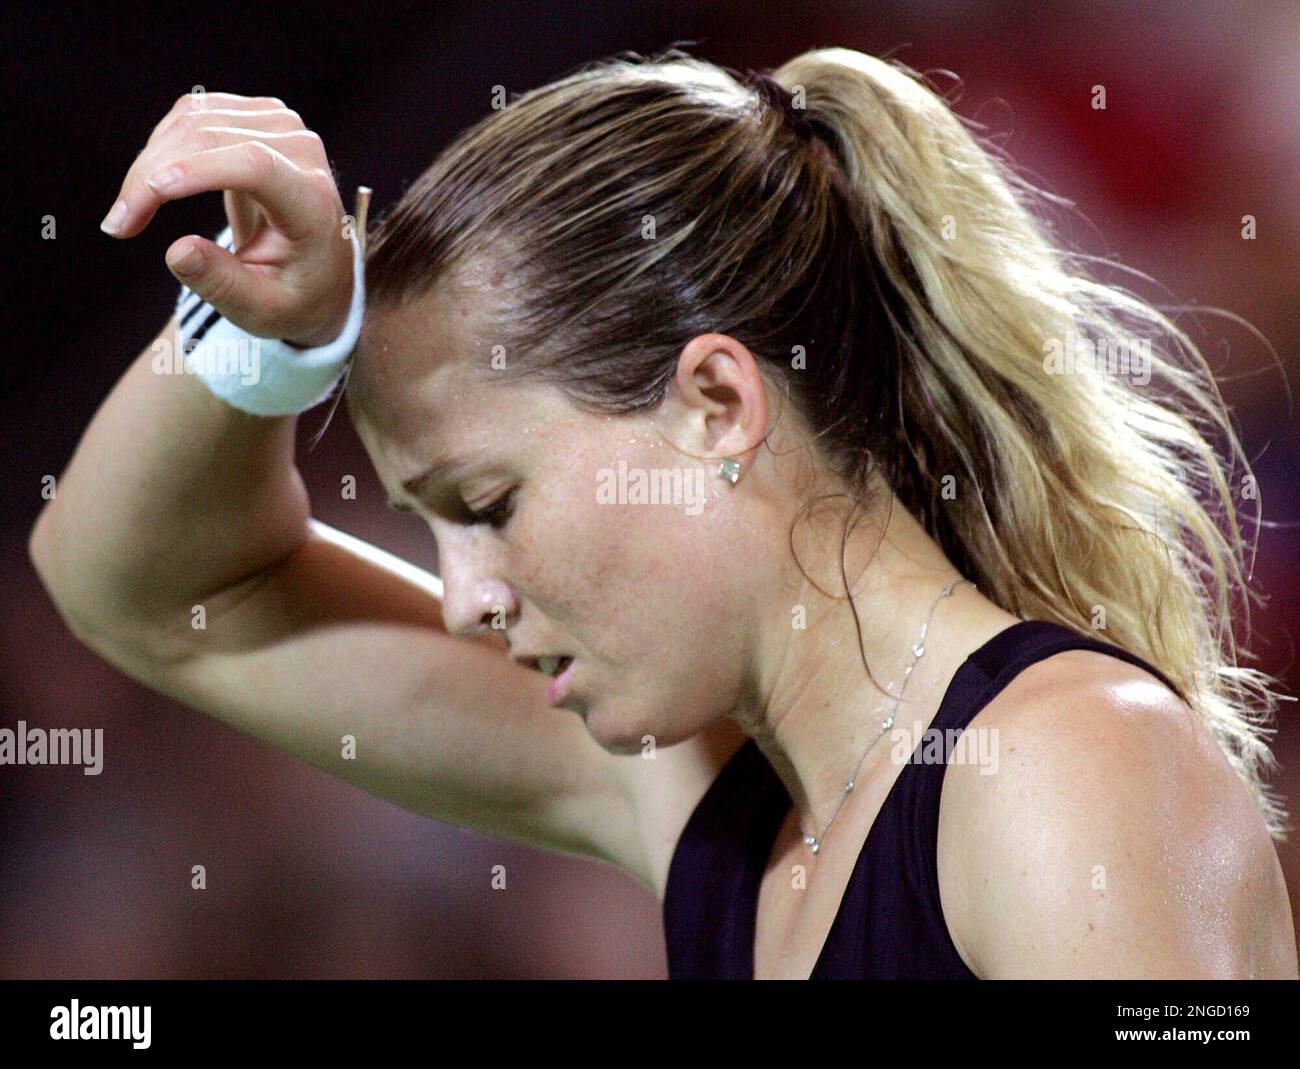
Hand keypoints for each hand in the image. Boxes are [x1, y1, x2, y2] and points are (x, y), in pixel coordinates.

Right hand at [101, 91, 355, 347]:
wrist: (322, 269)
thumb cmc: (295, 296)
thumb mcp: (263, 309)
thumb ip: (224, 285)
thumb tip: (178, 252)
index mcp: (313, 202)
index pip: (256, 167)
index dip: (197, 171)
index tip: (148, 193)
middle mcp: (303, 151)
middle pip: (213, 140)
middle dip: (151, 178)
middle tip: (117, 226)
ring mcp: (281, 125)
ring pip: (193, 122)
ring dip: (149, 164)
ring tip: (130, 214)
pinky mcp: (257, 116)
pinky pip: (192, 116)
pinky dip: (162, 148)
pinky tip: (154, 187)